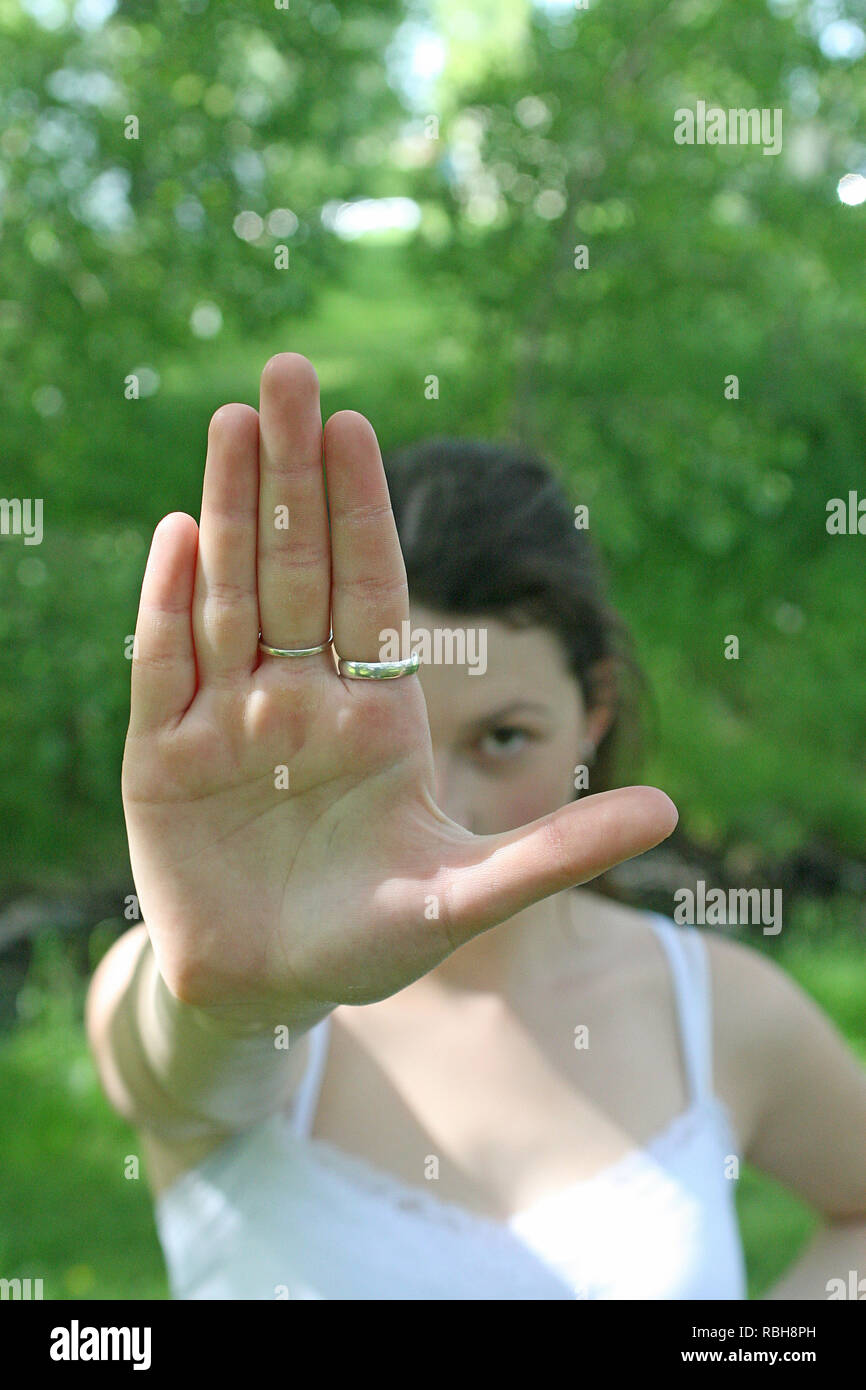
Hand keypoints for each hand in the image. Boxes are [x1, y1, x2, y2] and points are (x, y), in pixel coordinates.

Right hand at [122, 353, 677, 1015]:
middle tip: (288, 372)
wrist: (267, 992)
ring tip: (232, 419)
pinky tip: (180, 534)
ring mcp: (226, 720)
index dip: (361, 510)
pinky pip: (163, 668)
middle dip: (289, 475)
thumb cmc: (369, 940)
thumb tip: (669, 809)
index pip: (368, 591)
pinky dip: (170, 605)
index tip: (356, 424)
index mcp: (375, 714)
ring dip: (229, 511)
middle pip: (295, 568)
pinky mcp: (160, 758)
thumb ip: (556, 853)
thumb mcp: (466, 897)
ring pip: (230, 597)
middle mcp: (300, 698)